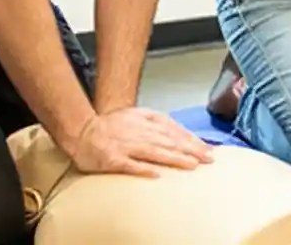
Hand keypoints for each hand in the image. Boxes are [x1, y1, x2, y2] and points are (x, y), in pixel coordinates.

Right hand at [67, 107, 214, 177]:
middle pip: (168, 140)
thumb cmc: (111, 126)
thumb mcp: (136, 115)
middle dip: (190, 149)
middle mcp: (138, 131)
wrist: (82, 131)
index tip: (207, 148)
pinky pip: (130, 165)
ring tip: (191, 164)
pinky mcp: (113, 159)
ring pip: (154, 151)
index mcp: (145, 119)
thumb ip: (157, 122)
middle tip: (208, 158)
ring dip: (174, 158)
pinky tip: (157, 174)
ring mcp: (126, 145)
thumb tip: (181, 132)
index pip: (173, 129)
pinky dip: (144, 169)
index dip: (192, 139)